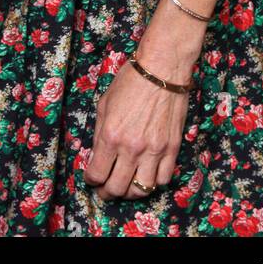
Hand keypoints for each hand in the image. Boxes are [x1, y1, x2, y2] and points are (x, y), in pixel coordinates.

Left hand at [83, 54, 190, 199]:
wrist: (162, 70)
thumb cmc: (130, 81)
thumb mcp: (105, 103)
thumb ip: (100, 132)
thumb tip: (97, 154)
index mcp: (110, 135)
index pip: (97, 173)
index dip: (90, 180)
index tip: (90, 179)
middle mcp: (131, 148)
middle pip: (117, 188)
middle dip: (107, 193)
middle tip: (105, 191)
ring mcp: (154, 151)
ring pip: (141, 190)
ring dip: (130, 193)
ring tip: (126, 188)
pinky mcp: (172, 149)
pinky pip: (163, 179)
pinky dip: (153, 182)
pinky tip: (147, 175)